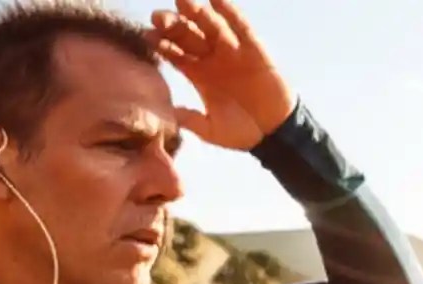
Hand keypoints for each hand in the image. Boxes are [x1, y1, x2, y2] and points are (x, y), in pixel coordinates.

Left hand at [149, 0, 296, 149]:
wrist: (275, 132)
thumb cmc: (243, 132)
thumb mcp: (211, 130)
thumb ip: (190, 120)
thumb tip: (168, 114)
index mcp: (199, 75)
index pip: (176, 54)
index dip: (162, 45)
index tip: (147, 36)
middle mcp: (212, 59)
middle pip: (188, 36)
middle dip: (173, 26)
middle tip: (158, 16)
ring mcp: (232, 51)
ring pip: (210, 27)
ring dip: (196, 12)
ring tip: (182, 0)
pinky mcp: (254, 48)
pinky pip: (240, 26)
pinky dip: (230, 11)